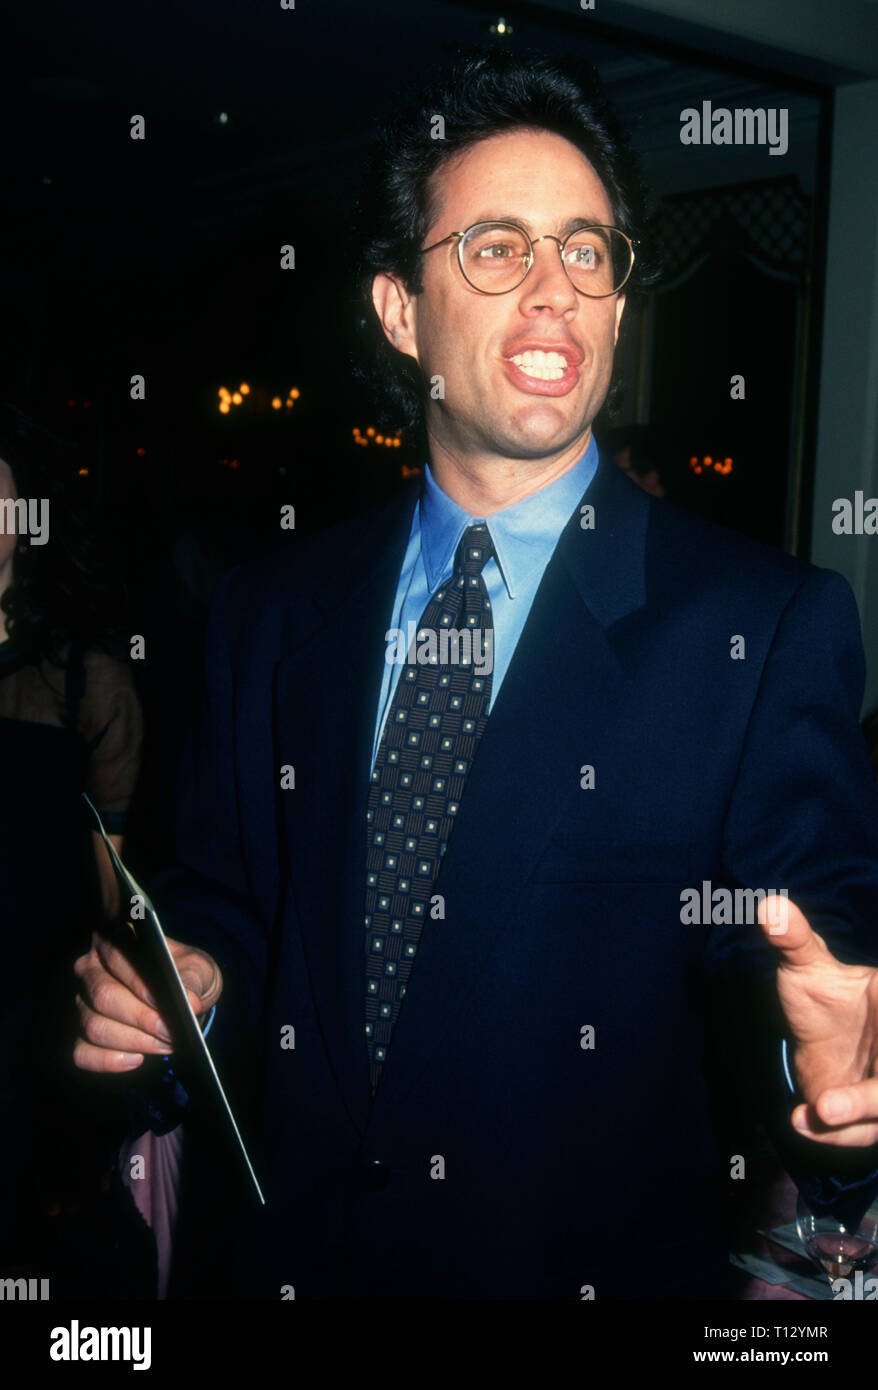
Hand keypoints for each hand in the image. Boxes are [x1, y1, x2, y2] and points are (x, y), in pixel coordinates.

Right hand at [73, 928, 222, 1072]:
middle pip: (104, 996)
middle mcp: (90, 967)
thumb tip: (188, 1002)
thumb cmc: (186, 975)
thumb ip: (194, 979)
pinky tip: (136, 1059)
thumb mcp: (200, 969)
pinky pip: (82, 1053)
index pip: (117, 955)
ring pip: (94, 1026)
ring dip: (133, 1041)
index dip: (139, 982)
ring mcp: (82, 1000)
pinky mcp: (79, 1033)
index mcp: (116, 937)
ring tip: (164, 1044)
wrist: (182, 999)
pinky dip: (109, 1061)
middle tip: (172, 1032)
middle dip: (141, 1019)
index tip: (165, 1001)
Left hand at [759, 895, 877, 1146]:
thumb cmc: (823, 998)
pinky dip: (837, 1136)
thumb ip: (794, 940)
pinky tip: (802, 1121)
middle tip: (828, 1104)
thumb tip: (769, 908)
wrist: (826, 1039)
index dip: (877, 1063)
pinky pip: (864, 1133)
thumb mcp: (807, 967)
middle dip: (871, 1098)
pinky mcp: (872, 1118)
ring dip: (856, 1119)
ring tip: (818, 1111)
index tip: (847, 1063)